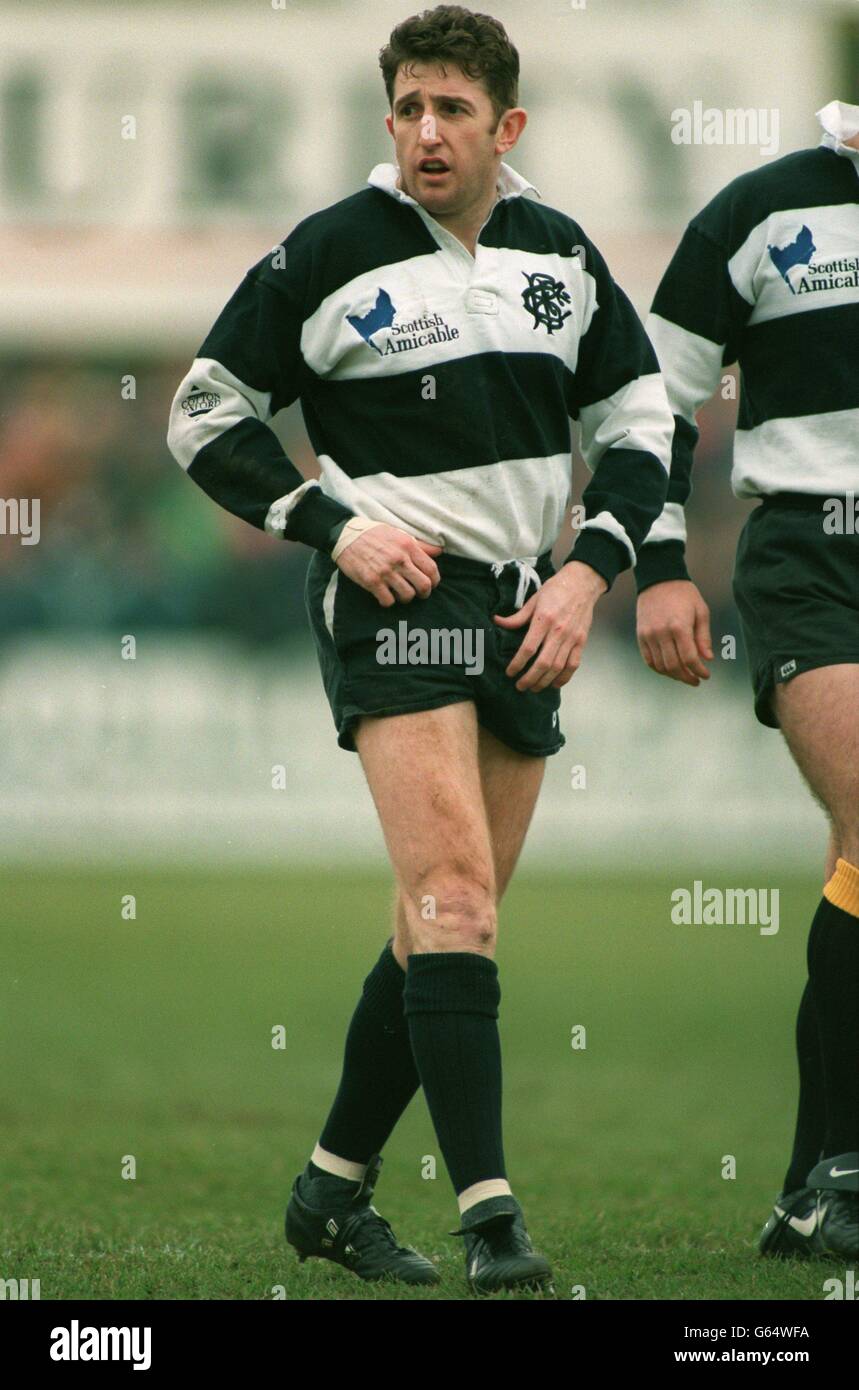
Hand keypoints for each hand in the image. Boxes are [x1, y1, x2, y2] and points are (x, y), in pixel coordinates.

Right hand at [335, 524, 442, 606]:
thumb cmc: (374, 534)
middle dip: (424, 593)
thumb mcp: (398, 533)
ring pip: (407, 595)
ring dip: (406, 598)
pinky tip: (385, 595)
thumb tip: (439, 551)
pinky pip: (388, 601)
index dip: (435, 580)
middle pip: (423, 585)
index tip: (431, 583)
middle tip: (419, 593)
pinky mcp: (371, 581)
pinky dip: (388, 601)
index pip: (431, 569)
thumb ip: (420, 545)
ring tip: (400, 594)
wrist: (345, 535)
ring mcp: (385, 571)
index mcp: (408, 546)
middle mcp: (399, 559)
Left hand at [493, 560, 607, 691]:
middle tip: (520, 686)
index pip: (528, 648)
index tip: (510, 672)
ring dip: (545, 681)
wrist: (582, 583)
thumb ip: (517, 616)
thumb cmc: (556, 589)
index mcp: (544, 620)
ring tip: (534, 688)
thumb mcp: (533, 599)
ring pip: (558, 667)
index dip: (517, 664)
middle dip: (530, 678)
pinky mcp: (581, 641)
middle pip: (543, 663)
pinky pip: (573, 665)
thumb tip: (497, 621)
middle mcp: (558, 631)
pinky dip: (564, 677)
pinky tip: (554, 683)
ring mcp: (572, 638)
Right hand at [636, 580, 712, 685]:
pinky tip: (670, 670)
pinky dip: (659, 669)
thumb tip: (707, 659)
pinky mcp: (641, 636)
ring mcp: (648, 635)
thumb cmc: (684, 594)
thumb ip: (703, 637)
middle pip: (674, 666)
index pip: (689, 658)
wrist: (659, 579)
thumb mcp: (701, 611)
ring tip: (684, 676)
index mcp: (679, 627)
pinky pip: (649, 660)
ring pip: (660, 666)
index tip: (706, 675)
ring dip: (674, 675)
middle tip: (696, 680)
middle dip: (687, 677)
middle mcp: (661, 633)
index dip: (699, 671)